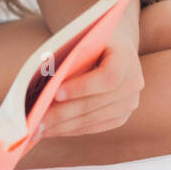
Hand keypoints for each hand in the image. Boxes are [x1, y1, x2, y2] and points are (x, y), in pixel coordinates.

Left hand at [29, 35, 144, 142]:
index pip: (108, 77)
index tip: (56, 93)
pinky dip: (72, 129)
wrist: (113, 46)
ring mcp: (130, 102)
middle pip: (96, 103)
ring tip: (39, 129)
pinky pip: (95, 127)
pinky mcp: (122, 117)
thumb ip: (71, 58)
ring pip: (93, 120)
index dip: (83, 87)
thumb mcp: (84, 40)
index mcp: (125, 56)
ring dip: (63, 127)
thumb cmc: (91, 40)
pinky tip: (53, 130)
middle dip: (63, 114)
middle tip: (37, 120)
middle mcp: (133, 82)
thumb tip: (45, 86)